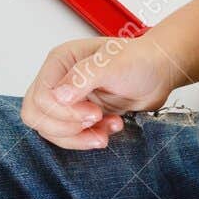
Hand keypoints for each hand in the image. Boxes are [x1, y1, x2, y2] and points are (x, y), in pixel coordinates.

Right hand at [21, 34, 182, 149]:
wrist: (162, 73)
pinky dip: (89, 138)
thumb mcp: (114, 63)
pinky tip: (112, 127)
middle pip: (37, 116)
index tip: (93, 113)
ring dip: (79, 136)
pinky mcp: (79, 115)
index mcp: (60, 61)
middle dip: (66, 127)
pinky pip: (70, 136)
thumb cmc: (141, 60)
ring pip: (51, 130)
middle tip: (96, 120)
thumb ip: (83, 77)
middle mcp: (60, 80)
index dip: (63, 111)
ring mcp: (69, 99)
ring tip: (109, 127)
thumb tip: (59, 96)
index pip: (40, 96)